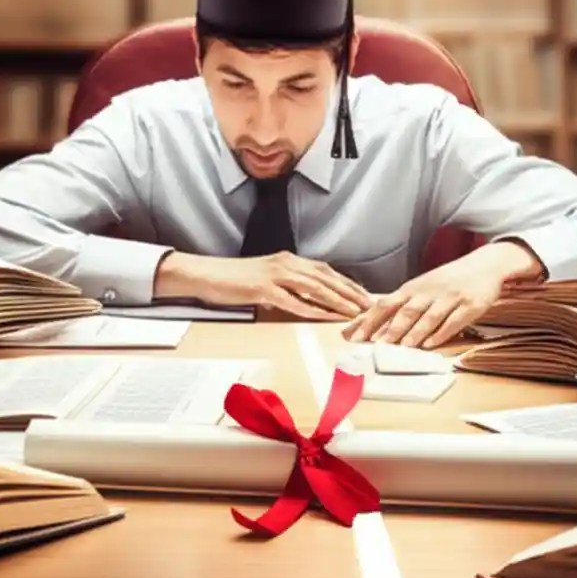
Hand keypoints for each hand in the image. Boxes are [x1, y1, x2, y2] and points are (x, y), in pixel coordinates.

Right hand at [155, 251, 372, 320]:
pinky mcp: (263, 288)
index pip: (326, 271)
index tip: (365, 295)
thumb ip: (286, 289)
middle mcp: (286, 263)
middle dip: (351, 292)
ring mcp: (275, 274)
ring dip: (338, 300)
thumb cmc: (233, 280)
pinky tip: (327, 317)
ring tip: (356, 312)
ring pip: (315, 287)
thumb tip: (305, 302)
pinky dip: (313, 309)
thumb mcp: (266, 282)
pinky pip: (294, 301)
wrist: (206, 274)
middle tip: (371, 305)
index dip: (348, 283)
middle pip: (327, 277)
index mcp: (288, 260)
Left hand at [343, 241, 543, 347]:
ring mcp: (450, 297)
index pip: (385, 304)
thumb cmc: (447, 281)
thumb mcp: (421, 288)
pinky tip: (431, 344)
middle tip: (376, 345)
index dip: (369, 320)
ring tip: (402, 347)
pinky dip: (442, 332)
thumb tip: (372, 326)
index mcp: (413, 288)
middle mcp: (429, 291)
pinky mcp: (470, 304)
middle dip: (390, 328)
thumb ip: (399, 306)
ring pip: (429, 316)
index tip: (354, 336)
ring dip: (414, 332)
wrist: (485, 264)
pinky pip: (454, 320)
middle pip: (406, 310)